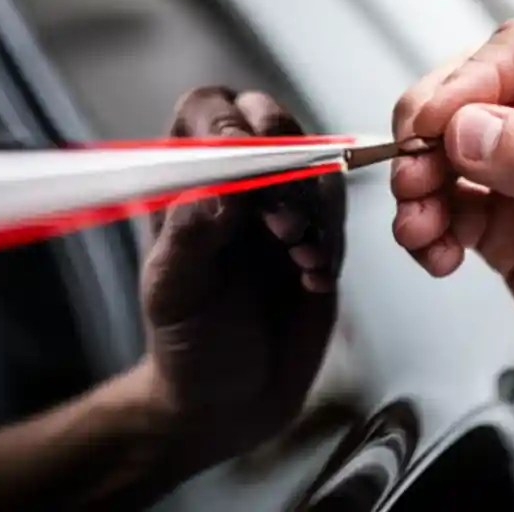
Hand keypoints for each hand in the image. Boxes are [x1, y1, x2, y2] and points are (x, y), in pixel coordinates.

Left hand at [135, 87, 344, 465]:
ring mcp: (281, 207)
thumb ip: (191, 237)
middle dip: (284, 157)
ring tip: (295, 255)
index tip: (239, 152)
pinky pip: (339, 216)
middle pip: (268, 120)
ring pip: (313, 163)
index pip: (205, 110)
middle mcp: (235, 181)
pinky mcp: (320, 239)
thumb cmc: (186, 345)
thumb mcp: (174, 293)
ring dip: (311, 204)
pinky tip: (310, 279)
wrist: (231, 402)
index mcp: (184, 179)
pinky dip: (331, 243)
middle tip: (280, 215)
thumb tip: (218, 188)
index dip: (224, 120)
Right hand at [390, 22, 513, 426]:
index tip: (436, 122)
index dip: (472, 80)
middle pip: (472, 97)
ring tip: (419, 225)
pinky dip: (426, 229)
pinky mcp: (506, 227)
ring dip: (419, 186)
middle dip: (430, 133)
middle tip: (411, 171)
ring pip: (447, 154)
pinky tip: (436, 253)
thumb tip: (471, 129)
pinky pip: (445, 209)